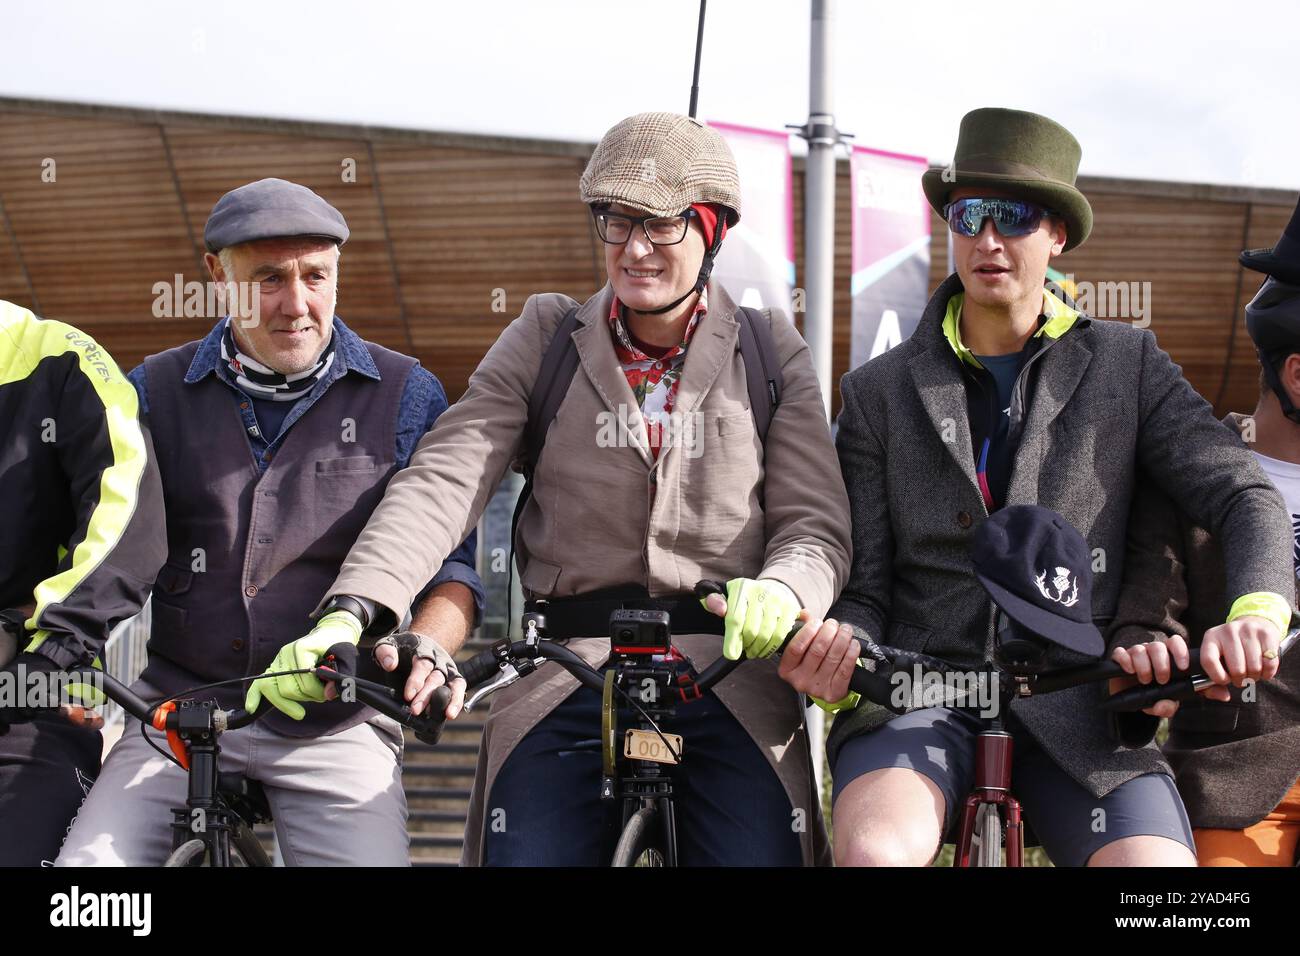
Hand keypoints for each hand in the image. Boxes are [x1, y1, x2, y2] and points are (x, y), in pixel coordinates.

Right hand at [246, 611, 361, 718]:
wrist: (330, 633)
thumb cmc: (337, 645)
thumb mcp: (346, 659)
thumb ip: (340, 678)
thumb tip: (327, 695)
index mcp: (301, 648)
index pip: (304, 682)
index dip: (318, 693)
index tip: (329, 693)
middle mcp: (285, 653)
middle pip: (287, 689)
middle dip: (305, 698)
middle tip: (320, 696)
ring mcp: (277, 660)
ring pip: (272, 689)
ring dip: (288, 703)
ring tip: (301, 709)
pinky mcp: (274, 666)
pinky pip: (259, 683)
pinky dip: (254, 696)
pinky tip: (251, 708)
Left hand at [370, 631, 464, 719]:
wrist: (419, 646)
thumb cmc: (403, 650)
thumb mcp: (390, 645)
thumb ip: (386, 652)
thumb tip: (390, 664)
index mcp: (424, 649)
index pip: (423, 665)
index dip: (416, 680)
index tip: (408, 696)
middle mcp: (439, 660)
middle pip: (436, 678)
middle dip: (427, 696)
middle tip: (415, 710)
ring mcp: (448, 670)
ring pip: (454, 684)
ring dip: (451, 699)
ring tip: (448, 714)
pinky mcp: (454, 680)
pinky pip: (459, 690)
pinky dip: (457, 702)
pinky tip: (451, 714)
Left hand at [702, 578, 800, 660]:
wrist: (770, 589)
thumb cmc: (742, 598)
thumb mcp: (723, 595)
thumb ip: (713, 601)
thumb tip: (720, 610)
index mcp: (741, 587)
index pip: (735, 618)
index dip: (732, 639)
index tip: (730, 655)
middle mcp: (761, 591)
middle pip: (751, 630)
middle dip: (745, 645)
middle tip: (743, 649)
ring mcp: (777, 600)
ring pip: (766, 634)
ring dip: (758, 648)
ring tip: (752, 651)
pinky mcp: (791, 608)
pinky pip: (781, 634)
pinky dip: (772, 647)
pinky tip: (765, 649)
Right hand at [778, 615, 860, 708]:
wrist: (825, 684)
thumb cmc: (812, 659)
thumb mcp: (803, 646)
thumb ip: (802, 628)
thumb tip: (805, 613)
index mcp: (787, 669)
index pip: (795, 648)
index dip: (808, 632)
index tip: (817, 622)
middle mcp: (800, 681)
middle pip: (817, 651)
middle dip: (828, 632)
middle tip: (834, 624)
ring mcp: (817, 689)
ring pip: (833, 658)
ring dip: (842, 639)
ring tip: (846, 629)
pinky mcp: (834, 692)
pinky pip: (845, 669)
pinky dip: (851, 653)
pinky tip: (853, 643)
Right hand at [1108, 635, 1214, 716]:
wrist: (1127, 700)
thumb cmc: (1154, 694)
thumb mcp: (1175, 698)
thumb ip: (1198, 695)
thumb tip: (1223, 695)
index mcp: (1168, 656)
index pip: (1176, 643)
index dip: (1180, 652)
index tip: (1183, 667)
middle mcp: (1151, 652)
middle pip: (1157, 646)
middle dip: (1161, 663)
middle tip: (1162, 680)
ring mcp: (1134, 654)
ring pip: (1140, 649)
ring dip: (1144, 666)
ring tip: (1146, 680)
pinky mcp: (1119, 659)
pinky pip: (1120, 653)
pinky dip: (1125, 661)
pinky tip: (1130, 671)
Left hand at [1201, 616, 1281, 687]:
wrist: (1252, 625)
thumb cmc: (1231, 650)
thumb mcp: (1216, 660)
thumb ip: (1211, 684)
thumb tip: (1224, 696)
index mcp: (1211, 638)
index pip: (1208, 660)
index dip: (1217, 677)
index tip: (1225, 680)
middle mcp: (1228, 631)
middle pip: (1236, 669)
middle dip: (1240, 680)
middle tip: (1241, 678)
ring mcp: (1248, 630)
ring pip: (1254, 668)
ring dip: (1254, 677)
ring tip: (1251, 672)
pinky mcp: (1266, 634)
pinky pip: (1270, 663)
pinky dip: (1267, 672)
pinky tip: (1263, 669)